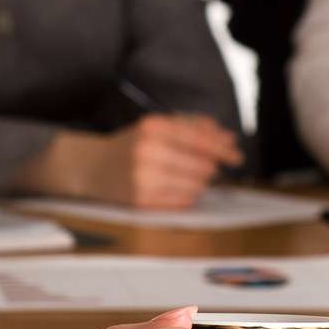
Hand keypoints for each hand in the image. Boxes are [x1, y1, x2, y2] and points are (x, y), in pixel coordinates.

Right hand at [27, 115, 242, 207]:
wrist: (92, 168)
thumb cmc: (131, 145)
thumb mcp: (157, 126)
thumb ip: (193, 127)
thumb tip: (227, 138)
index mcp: (153, 127)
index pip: (199, 139)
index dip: (222, 149)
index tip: (237, 155)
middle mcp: (147, 151)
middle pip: (202, 165)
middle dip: (210, 168)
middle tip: (207, 167)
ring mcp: (143, 178)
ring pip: (195, 186)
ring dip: (200, 183)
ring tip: (186, 177)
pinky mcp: (141, 201)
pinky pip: (183, 202)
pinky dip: (187, 196)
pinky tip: (177, 188)